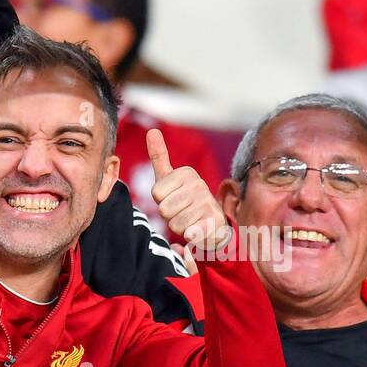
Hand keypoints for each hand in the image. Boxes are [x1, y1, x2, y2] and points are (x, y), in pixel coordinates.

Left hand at [148, 128, 230, 252]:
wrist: (213, 224)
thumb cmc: (185, 201)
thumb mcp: (169, 179)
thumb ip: (159, 156)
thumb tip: (152, 130)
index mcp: (186, 172)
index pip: (156, 193)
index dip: (161, 201)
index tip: (173, 199)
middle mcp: (199, 184)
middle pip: (164, 209)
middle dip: (169, 216)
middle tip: (182, 212)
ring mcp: (208, 202)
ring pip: (175, 224)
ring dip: (179, 227)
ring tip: (190, 220)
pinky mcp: (214, 221)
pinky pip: (188, 233)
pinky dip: (190, 236)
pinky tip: (199, 229)